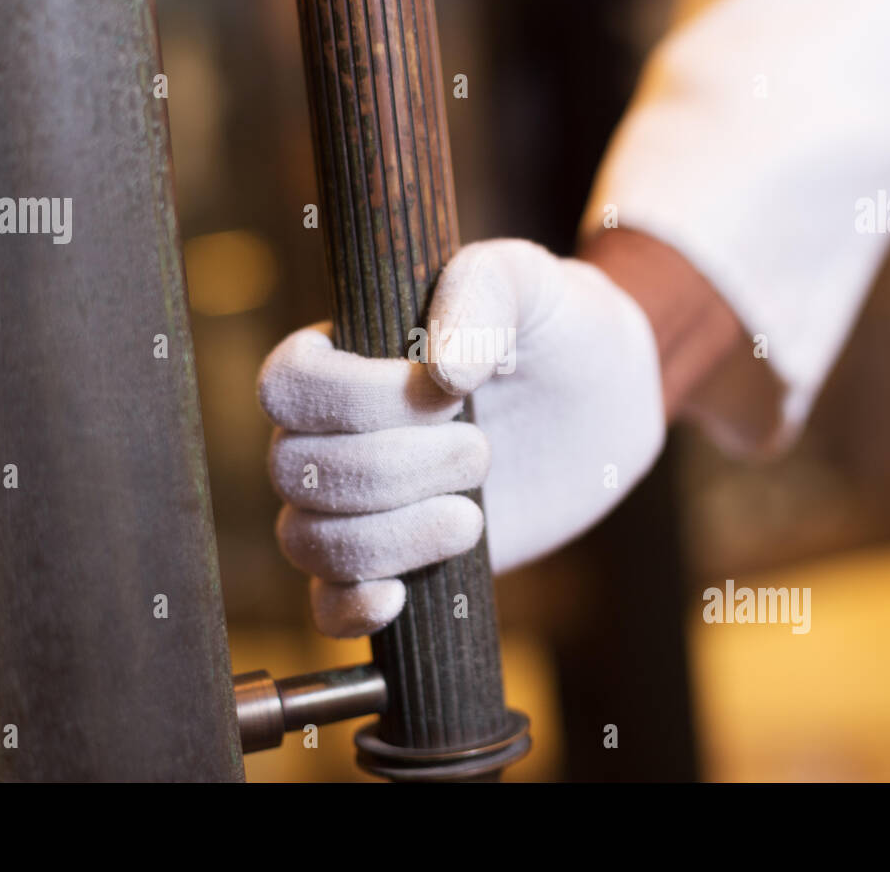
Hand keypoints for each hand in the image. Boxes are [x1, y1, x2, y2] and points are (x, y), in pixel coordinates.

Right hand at [257, 238, 665, 636]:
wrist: (603, 397)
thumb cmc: (554, 323)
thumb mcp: (529, 281)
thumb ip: (480, 291)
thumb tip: (440, 372)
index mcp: (344, 356)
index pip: (287, 386)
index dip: (352, 400)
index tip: (444, 394)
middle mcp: (336, 433)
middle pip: (296, 470)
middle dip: (392, 470)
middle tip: (481, 451)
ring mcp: (362, 504)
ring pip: (308, 540)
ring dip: (387, 537)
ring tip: (471, 518)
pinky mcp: (397, 561)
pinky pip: (328, 603)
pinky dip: (348, 607)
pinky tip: (397, 598)